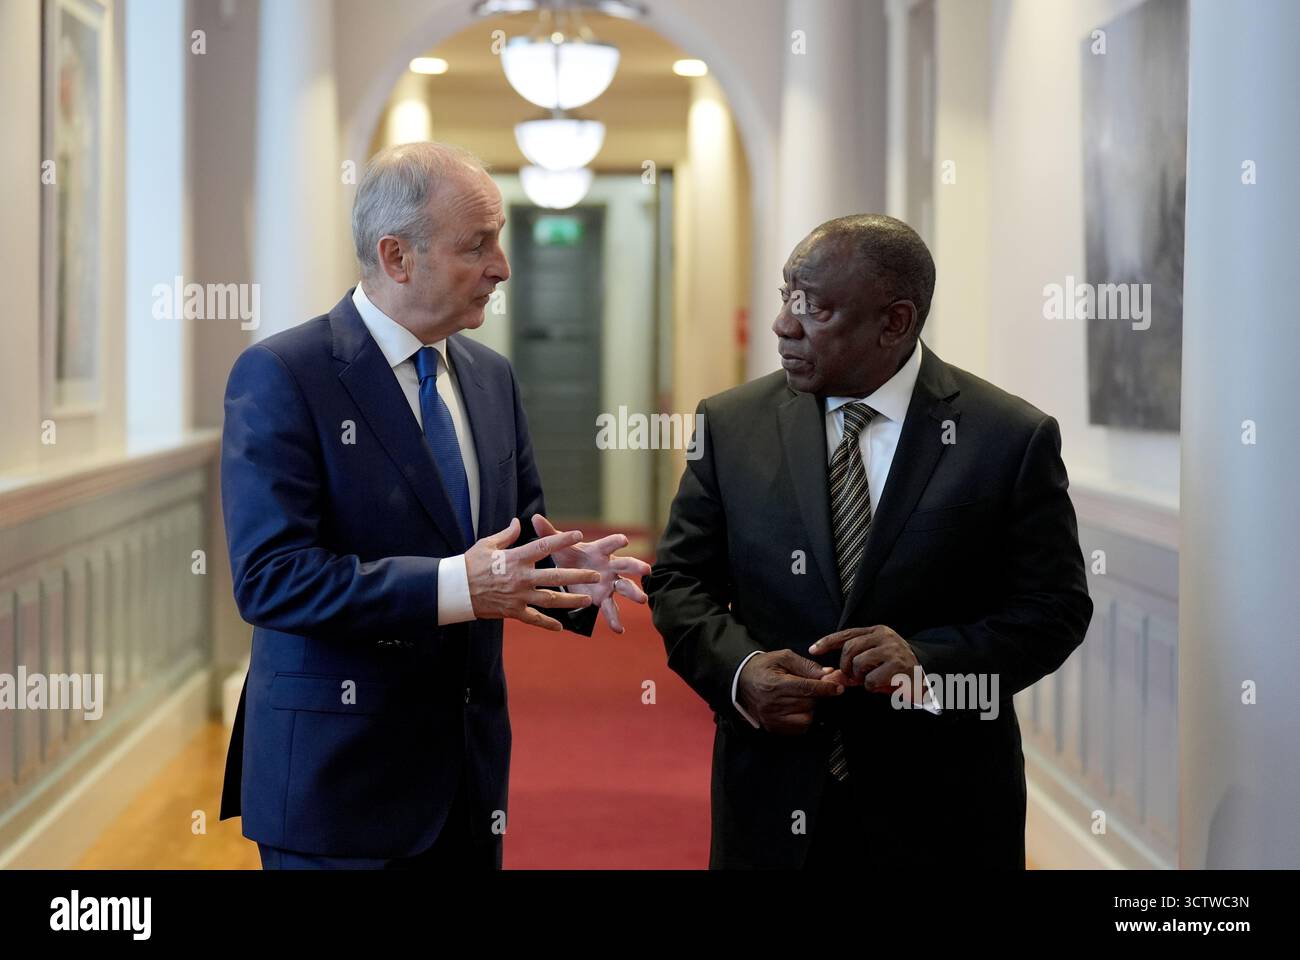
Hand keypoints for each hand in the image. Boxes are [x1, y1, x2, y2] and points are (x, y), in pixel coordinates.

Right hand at [465, 517, 599, 630]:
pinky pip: (534, 618)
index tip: (578, 534)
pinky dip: (547, 624)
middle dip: (578, 575)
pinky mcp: (513, 611)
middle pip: (555, 576)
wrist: (455, 590)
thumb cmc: (470, 564)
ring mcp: (518, 596)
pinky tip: (561, 628)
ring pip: (550, 599)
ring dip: (571, 601)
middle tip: (596, 575)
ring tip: (589, 601)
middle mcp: (521, 578)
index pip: (544, 546)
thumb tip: (519, 522)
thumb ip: (507, 535)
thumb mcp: (487, 544)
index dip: (562, 540)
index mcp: (515, 558)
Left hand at [531, 514, 652, 633]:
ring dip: (634, 593)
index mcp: (600, 551)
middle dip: (636, 567)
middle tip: (646, 570)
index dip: (616, 541)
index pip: (610, 544)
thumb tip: (535, 518)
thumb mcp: (559, 546)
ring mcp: (610, 583)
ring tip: (643, 599)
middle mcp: (610, 566)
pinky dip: (614, 619)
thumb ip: (549, 533)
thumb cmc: (569, 555)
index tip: (624, 540)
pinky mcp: (604, 598)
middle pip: (626, 565)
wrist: (571, 571)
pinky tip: (619, 630)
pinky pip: (611, 609)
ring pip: (625, 587)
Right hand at [737, 649, 843, 735]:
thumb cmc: (763, 667)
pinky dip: (803, 718)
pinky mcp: (773, 727)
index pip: (806, 688)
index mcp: (775, 684)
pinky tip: (796, 708)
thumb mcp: (783, 658)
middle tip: (813, 687)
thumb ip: (807, 666)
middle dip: (816, 695)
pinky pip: (800, 728)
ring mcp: (772, 718)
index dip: (825, 688)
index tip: (839, 687)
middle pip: (808, 702)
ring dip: (809, 707)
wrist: (740, 681)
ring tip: (800, 697)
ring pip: (807, 717)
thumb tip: (829, 675)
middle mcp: (773, 704)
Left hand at [810, 625, 921, 696]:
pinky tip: (882, 685)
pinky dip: (871, 686)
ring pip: (858, 664)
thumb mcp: (873, 665)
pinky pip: (870, 679)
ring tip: (872, 679)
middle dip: (847, 667)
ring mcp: (892, 649)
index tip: (813, 649)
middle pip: (849, 649)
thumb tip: (828, 676)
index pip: (847, 634)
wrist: (928, 676)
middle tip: (855, 677)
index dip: (828, 641)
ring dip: (860, 677)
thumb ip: (851, 668)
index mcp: (877, 632)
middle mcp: (884, 636)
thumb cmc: (896, 670)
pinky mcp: (898, 665)